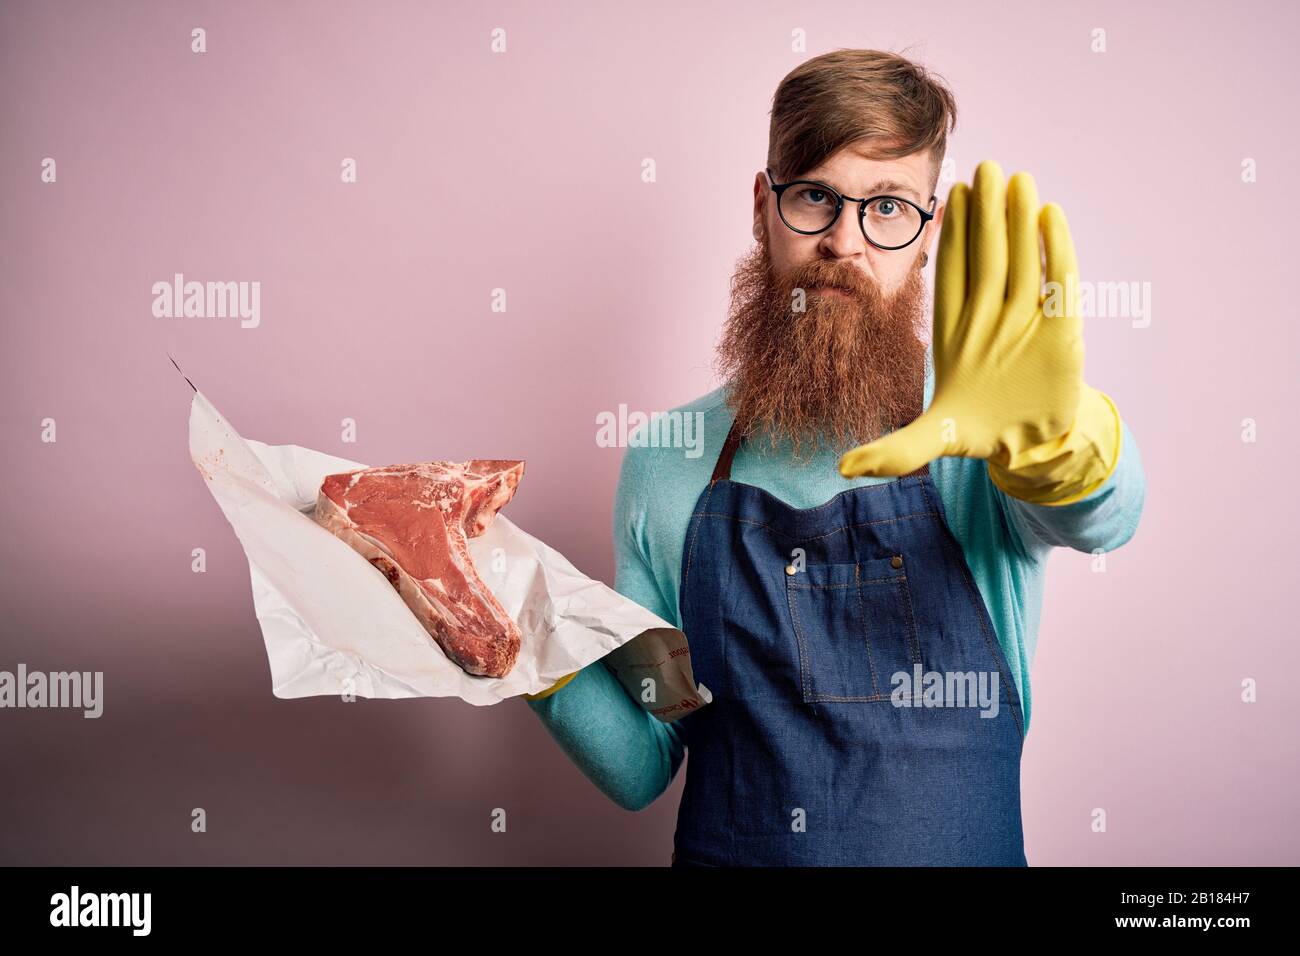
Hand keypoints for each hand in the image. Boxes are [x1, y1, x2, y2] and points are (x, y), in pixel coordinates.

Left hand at [838, 160, 1119, 505]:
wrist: (1025, 445)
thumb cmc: (975, 429)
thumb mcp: (930, 439)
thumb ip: (893, 450)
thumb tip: (844, 469)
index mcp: (956, 330)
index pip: (953, 273)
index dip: (953, 236)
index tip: (948, 197)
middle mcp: (991, 317)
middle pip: (989, 255)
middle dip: (986, 213)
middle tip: (985, 166)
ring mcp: (1027, 321)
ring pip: (1023, 261)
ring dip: (1020, 221)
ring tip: (1016, 178)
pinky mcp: (1063, 333)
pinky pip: (1060, 283)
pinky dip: (1057, 252)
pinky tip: (1051, 216)